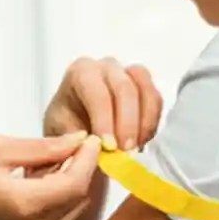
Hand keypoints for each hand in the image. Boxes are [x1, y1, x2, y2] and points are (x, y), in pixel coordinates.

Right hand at [0, 133, 102, 219]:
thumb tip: (76, 140)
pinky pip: (58, 213)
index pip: (76, 182)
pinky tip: (47, 173)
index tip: (89, 136)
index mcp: (27, 202)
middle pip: (78, 196)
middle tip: (79, 142)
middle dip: (84, 168)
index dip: (88, 158)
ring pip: (71, 206)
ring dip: (73, 180)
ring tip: (62, 154)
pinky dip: (60, 192)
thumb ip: (40, 147)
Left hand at [43, 58, 161, 151]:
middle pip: (124, 88)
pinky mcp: (145, 88)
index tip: (108, 147)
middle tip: (125, 152)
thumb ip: (75, 140)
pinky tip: (140, 143)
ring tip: (134, 150)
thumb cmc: (66, 128)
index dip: (104, 119)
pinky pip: (156, 101)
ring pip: (146, 90)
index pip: (96, 91)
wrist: (77, 130)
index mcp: (80, 72)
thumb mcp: (61, 135)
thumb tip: (92, 146)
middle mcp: (106, 67)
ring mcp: (129, 74)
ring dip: (144, 123)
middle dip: (127, 123)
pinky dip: (152, 124)